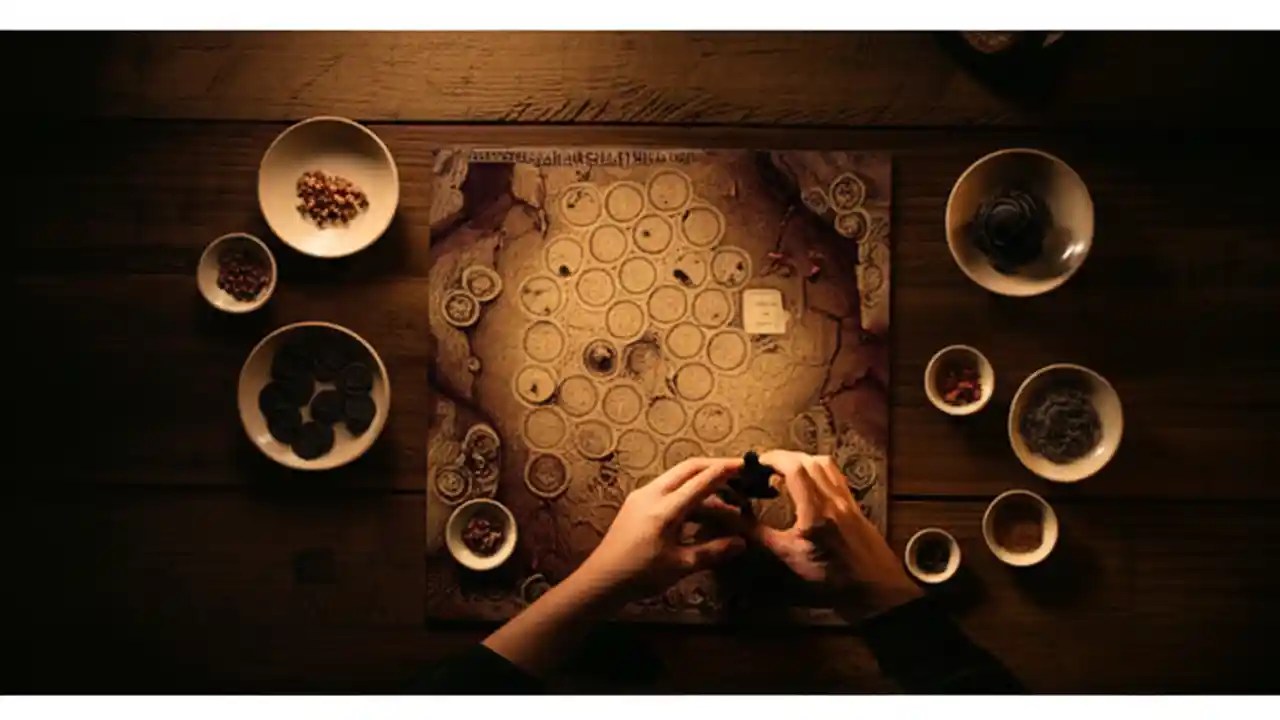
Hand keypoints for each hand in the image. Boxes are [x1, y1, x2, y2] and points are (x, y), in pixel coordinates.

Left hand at [576, 457, 747, 600]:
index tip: (746, 466)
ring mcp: (642, 496)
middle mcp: (652, 494)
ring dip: (701, 480)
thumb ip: (713, 551)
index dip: (727, 471)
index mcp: (665, 508)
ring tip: (724, 492)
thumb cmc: (640, 575)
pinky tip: (699, 506)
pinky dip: (687, 491)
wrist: (601, 580)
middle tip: (738, 472)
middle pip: (689, 468)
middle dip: (715, 467)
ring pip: (677, 477)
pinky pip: (667, 488)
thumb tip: (742, 543)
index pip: (702, 480)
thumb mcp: (681, 565)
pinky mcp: (637, 503)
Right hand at [750, 450, 921, 618]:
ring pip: (826, 465)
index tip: (758, 463)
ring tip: (785, 472)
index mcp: (816, 510)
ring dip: (803, 461)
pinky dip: (818, 471)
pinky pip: (836, 476)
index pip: (795, 468)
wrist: (875, 591)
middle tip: (767, 467)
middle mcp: (834, 499)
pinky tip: (809, 486)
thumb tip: (733, 520)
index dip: (773, 459)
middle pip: (809, 460)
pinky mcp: (855, 507)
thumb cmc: (834, 580)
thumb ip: (759, 535)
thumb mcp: (790, 558)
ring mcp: (848, 501)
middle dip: (785, 458)